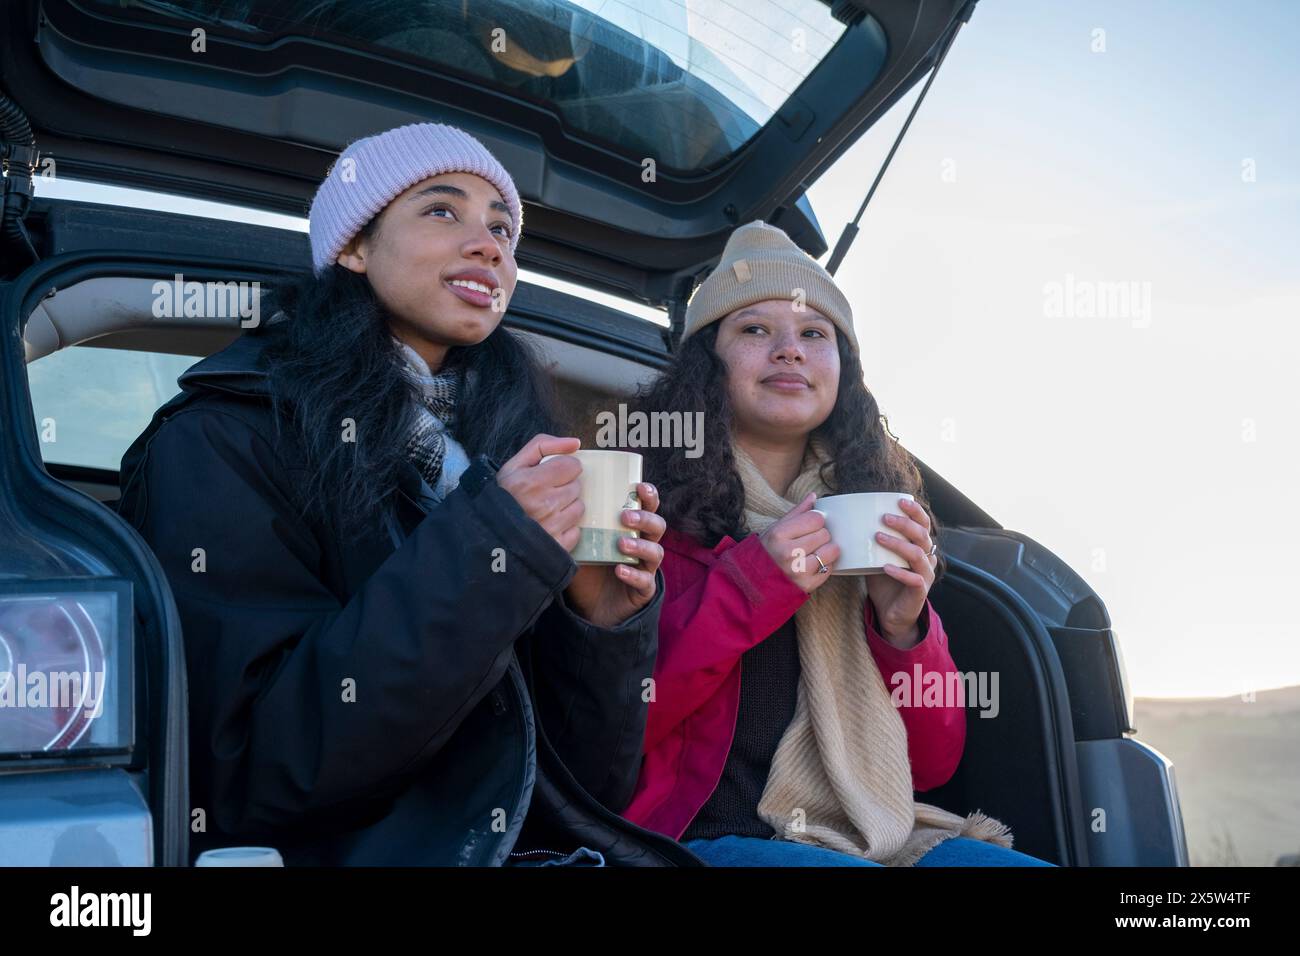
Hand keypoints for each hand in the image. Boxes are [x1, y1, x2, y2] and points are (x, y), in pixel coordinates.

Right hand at [496, 434, 583, 552]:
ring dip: (567, 507)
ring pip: (579, 508)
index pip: (572, 466)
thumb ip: (543, 445)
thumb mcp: (515, 464)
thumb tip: (575, 443)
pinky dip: (567, 528)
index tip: (553, 473)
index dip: (564, 467)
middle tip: (546, 492)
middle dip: (564, 486)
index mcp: (532, 481)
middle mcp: (544, 504)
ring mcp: (552, 527)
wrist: (487, 532)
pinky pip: (576, 531)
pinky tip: (550, 526)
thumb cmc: (502, 495)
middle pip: (576, 486)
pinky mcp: (557, 546)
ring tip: (548, 509)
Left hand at [564, 482, 665, 627]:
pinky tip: (619, 570)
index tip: (639, 486)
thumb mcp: (582, 544)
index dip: (649, 496)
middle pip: (658, 526)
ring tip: (621, 544)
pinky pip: (646, 580)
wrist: (591, 608)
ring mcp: (646, 568)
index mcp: (632, 529)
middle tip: (625, 517)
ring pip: (656, 552)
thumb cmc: (589, 568)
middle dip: (645, 518)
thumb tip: (560, 501)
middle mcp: (643, 545)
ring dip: (640, 545)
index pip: (647, 507)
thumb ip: (579, 526)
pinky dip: (633, 574)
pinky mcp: (643, 589)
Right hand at [758, 493, 839, 594]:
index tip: (810, 525)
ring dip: (826, 550)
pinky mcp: (807, 585)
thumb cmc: (766, 552)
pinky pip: (829, 568)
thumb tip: (814, 496)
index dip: (816, 520)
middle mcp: (789, 553)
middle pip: (825, 534)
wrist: (754, 582)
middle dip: (821, 535)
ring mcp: (799, 570)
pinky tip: (812, 564)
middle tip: (810, 540)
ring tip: (814, 552)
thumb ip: (797, 512)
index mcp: (779, 535)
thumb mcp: (775, 528)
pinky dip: (825, 565)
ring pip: (831, 551)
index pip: (816, 518)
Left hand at [866, 497, 937, 646]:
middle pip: (922, 534)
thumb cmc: (885, 582)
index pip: (923, 523)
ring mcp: (925, 575)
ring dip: (897, 543)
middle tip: (884, 518)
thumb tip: (851, 521)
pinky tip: (885, 567)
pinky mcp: (920, 591)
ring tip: (878, 537)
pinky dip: (899, 572)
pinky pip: (913, 579)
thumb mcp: (878, 557)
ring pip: (917, 554)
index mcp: (919, 546)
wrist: (892, 613)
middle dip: (904, 523)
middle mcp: (927, 558)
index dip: (915, 511)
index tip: (900, 500)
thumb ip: (874, 541)